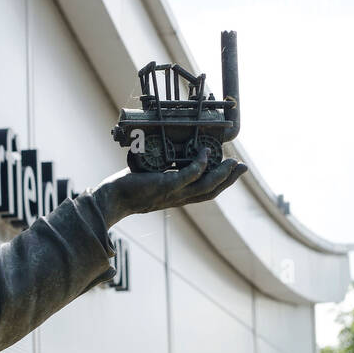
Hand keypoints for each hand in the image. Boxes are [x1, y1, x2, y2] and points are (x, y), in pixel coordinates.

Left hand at [90, 149, 246, 228]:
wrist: (111, 199)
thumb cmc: (126, 188)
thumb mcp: (148, 179)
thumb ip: (159, 171)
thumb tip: (165, 155)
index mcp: (176, 197)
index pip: (203, 193)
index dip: (220, 184)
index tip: (231, 172)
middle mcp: (178, 198)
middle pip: (211, 191)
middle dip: (229, 180)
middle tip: (242, 167)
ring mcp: (173, 193)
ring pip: (206, 186)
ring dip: (222, 174)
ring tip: (232, 162)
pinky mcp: (166, 185)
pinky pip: (189, 175)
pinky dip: (200, 164)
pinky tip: (205, 153)